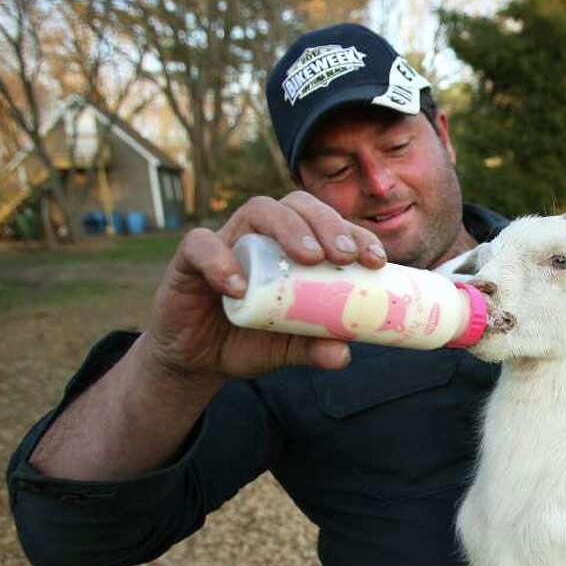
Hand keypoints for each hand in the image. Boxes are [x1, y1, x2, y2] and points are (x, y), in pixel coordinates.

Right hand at [143, 192, 389, 381]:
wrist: (199, 360)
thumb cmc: (250, 340)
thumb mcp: (288, 347)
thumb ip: (314, 347)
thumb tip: (344, 353)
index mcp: (292, 248)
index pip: (326, 225)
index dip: (354, 233)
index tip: (376, 260)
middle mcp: (262, 236)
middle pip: (296, 205)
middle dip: (327, 224)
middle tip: (345, 256)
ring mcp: (226, 242)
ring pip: (257, 210)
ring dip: (289, 228)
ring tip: (311, 259)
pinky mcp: (188, 260)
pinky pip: (201, 246)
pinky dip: (221, 261)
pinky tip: (239, 288)